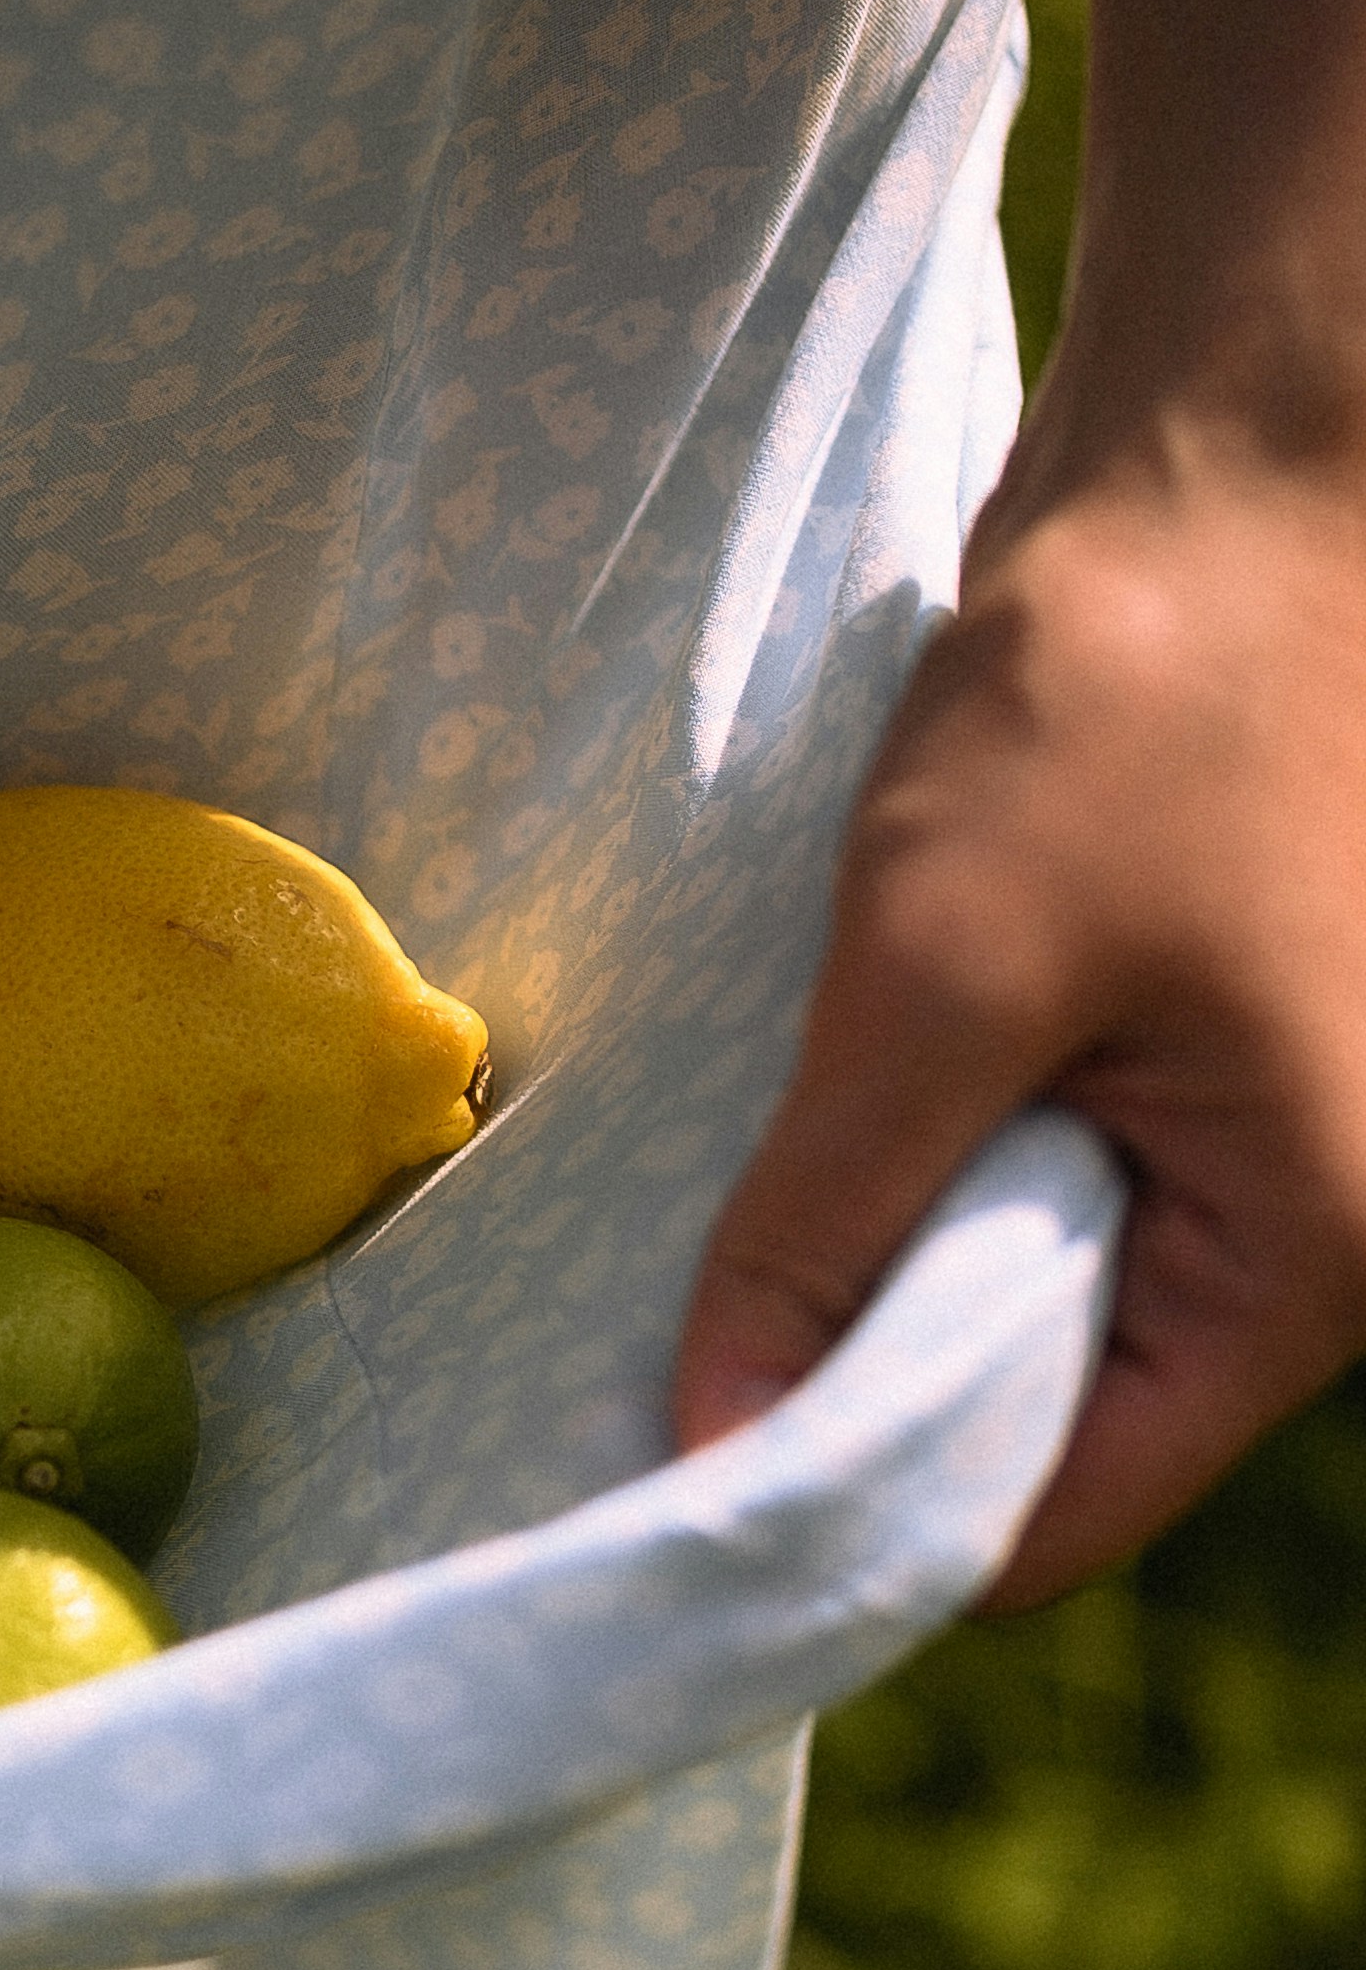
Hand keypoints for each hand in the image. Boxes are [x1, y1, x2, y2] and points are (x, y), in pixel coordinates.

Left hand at [670, 443, 1365, 1605]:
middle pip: (1039, 1424)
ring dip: (874, 1272)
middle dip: (856, 1395)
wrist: (1251, 449)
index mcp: (1304, 1257)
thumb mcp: (944, 972)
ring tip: (737, 1226)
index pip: (1056, 1513)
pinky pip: (1030, 1187)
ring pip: (1018, 1301)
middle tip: (667, 1353)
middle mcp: (1307, 1235)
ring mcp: (1254, 1143)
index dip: (857, 1520)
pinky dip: (918, 1173)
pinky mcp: (1189, 1058)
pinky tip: (818, 1127)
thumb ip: (824, 1225)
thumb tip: (710, 1444)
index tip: (673, 1484)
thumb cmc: (1140, 690)